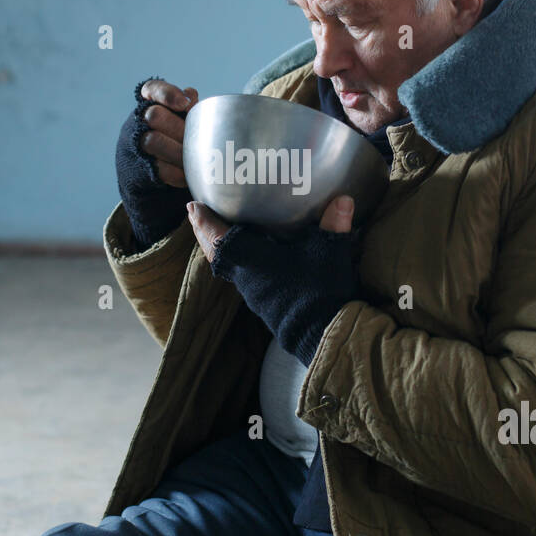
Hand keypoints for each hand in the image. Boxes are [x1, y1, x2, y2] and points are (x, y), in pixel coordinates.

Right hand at [135, 79, 197, 188]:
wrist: (153, 171)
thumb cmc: (176, 138)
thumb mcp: (183, 120)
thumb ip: (189, 107)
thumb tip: (190, 97)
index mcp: (149, 104)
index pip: (152, 89)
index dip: (168, 94)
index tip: (185, 103)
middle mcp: (138, 121)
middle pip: (154, 115)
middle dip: (179, 128)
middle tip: (197, 139)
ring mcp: (136, 144)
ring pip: (152, 141)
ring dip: (179, 150)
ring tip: (197, 157)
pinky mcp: (138, 169)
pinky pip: (159, 168)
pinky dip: (178, 172)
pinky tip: (190, 173)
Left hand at [187, 195, 359, 366]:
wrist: (323, 335)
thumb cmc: (320, 290)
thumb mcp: (329, 253)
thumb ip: (334, 225)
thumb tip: (343, 199)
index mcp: (253, 260)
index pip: (220, 238)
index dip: (205, 221)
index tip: (192, 206)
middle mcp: (246, 277)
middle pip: (216, 253)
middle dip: (204, 233)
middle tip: (195, 215)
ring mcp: (253, 294)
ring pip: (227, 267)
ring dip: (218, 248)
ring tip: (216, 233)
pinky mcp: (264, 304)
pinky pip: (240, 276)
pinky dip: (235, 261)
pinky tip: (247, 257)